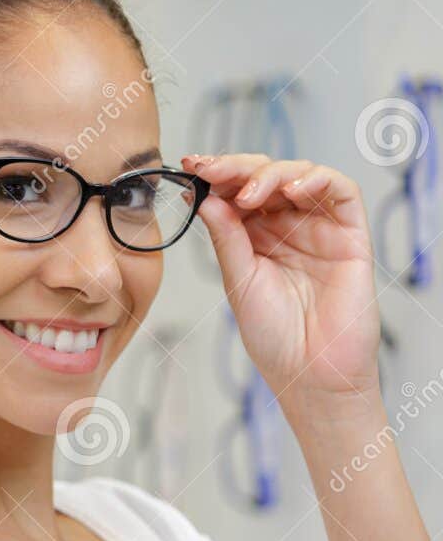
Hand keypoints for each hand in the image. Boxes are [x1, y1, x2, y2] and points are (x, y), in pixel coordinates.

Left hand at [183, 153, 381, 412]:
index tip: (190, 166)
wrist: (310, 373)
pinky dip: (317, 179)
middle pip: (264, 176)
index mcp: (253, 236)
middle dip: (235, 168)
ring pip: (300, 174)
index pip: (235, 191)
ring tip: (246, 194)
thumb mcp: (238, 280)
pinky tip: (291, 190)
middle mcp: (286, 226)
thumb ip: (226, 238)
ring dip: (269, 173)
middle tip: (210, 170)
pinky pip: (341, 191)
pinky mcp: (350, 234)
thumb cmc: (273, 335)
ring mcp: (318, 227)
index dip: (215, 175)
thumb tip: (204, 197)